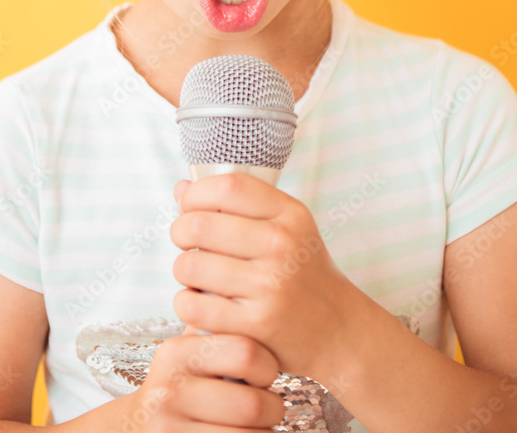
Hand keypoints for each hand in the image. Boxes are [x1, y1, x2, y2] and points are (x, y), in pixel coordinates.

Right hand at [131, 330, 285, 430]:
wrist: (139, 426)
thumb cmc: (182, 383)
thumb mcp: (189, 350)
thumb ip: (214, 322)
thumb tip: (248, 280)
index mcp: (175, 353)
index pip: (245, 352)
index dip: (267, 365)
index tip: (266, 372)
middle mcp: (169, 390)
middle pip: (252, 403)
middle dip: (274, 407)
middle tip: (272, 406)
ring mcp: (170, 428)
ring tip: (264, 425)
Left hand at [171, 174, 357, 380]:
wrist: (336, 330)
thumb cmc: (300, 271)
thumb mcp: (285, 227)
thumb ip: (235, 204)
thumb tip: (180, 188)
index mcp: (290, 214)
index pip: (228, 186)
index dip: (196, 193)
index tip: (189, 205)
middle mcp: (283, 245)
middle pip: (200, 225)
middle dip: (179, 231)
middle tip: (184, 241)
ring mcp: (271, 286)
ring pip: (190, 266)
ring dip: (182, 270)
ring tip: (196, 274)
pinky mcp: (257, 324)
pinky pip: (195, 306)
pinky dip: (187, 303)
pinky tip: (200, 301)